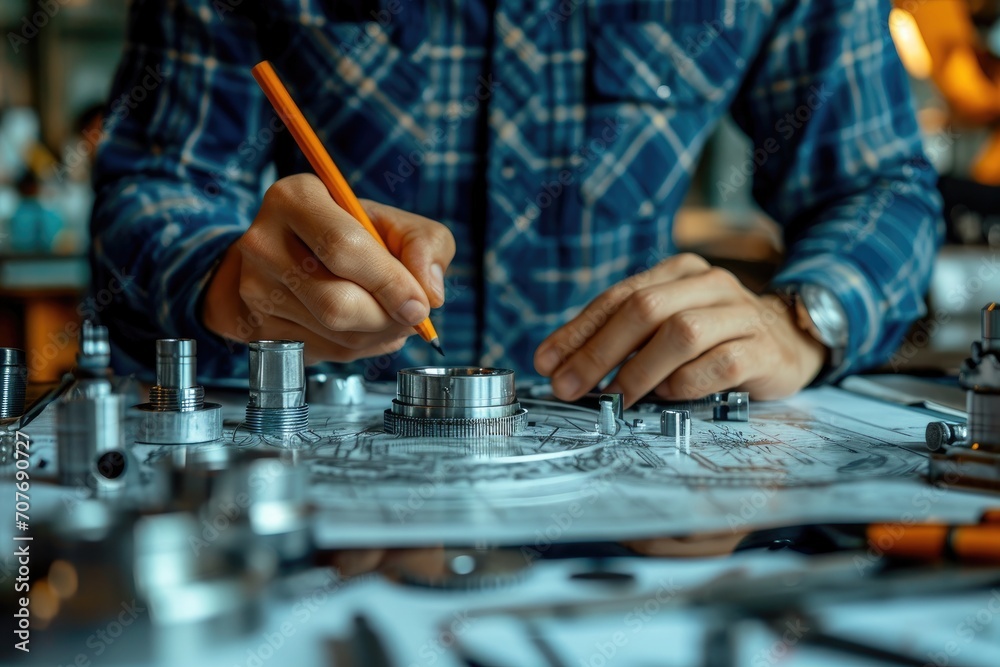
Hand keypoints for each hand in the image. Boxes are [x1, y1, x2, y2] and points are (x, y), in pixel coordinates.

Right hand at [202, 174, 454, 363]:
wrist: (292, 252)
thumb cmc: (349, 232)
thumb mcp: (393, 222)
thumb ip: (425, 244)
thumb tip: (429, 293)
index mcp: (295, 198)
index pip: (343, 247)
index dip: (390, 283)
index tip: (419, 305)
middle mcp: (264, 242)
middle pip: (337, 302)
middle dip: (386, 317)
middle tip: (408, 314)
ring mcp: (254, 288)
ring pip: (333, 333)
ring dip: (377, 335)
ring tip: (387, 315)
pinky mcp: (257, 326)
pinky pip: (322, 352)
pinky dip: (357, 347)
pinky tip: (363, 327)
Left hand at [533, 253, 825, 406]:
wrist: (791, 339)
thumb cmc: (715, 336)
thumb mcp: (668, 324)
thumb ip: (624, 336)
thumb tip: (564, 366)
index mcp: (678, 272)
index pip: (617, 296)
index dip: (578, 330)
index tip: (546, 361)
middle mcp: (710, 285)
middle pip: (644, 310)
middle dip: (598, 352)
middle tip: (569, 386)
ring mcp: (740, 314)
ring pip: (681, 333)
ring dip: (639, 370)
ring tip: (614, 398)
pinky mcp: (763, 349)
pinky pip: (719, 364)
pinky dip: (686, 383)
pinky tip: (668, 396)